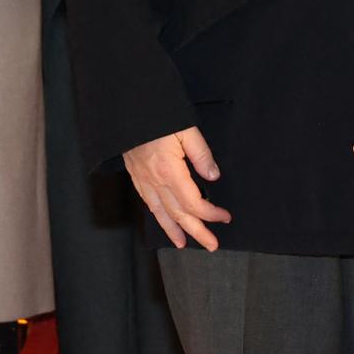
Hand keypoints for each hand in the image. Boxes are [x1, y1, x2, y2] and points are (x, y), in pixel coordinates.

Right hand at [126, 127, 231, 250]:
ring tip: (184, 244)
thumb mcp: (187, 130)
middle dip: (196, 232)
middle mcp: (155, 180)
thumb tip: (213, 177)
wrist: (128, 108)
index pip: (193, 203)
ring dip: (174, 230)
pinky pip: (148, 202)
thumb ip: (202, 155)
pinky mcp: (136, 175)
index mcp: (170, 171)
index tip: (225, 217)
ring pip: (160, 212)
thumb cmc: (158, 116)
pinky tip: (164, 221)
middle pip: (178, 214)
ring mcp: (143, 180)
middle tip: (211, 245)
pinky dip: (157, 216)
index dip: (211, 213)